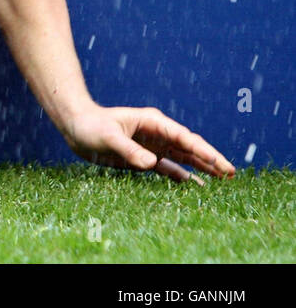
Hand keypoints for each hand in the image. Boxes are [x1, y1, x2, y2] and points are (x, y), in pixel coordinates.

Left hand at [63, 105, 235, 181]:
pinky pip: (169, 168)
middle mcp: (157, 133)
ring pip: (183, 158)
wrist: (76, 127)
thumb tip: (151, 163)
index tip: (219, 163)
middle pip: (190, 147)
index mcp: (153, 122)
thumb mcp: (108, 137)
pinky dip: (183, 176)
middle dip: (211, 160)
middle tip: (232, 174)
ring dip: (202, 168)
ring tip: (223, 181)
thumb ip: (129, 149)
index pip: (184, 137)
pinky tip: (197, 186)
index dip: (203, 150)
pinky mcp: (145, 158)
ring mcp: (153, 145)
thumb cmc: (90, 125)